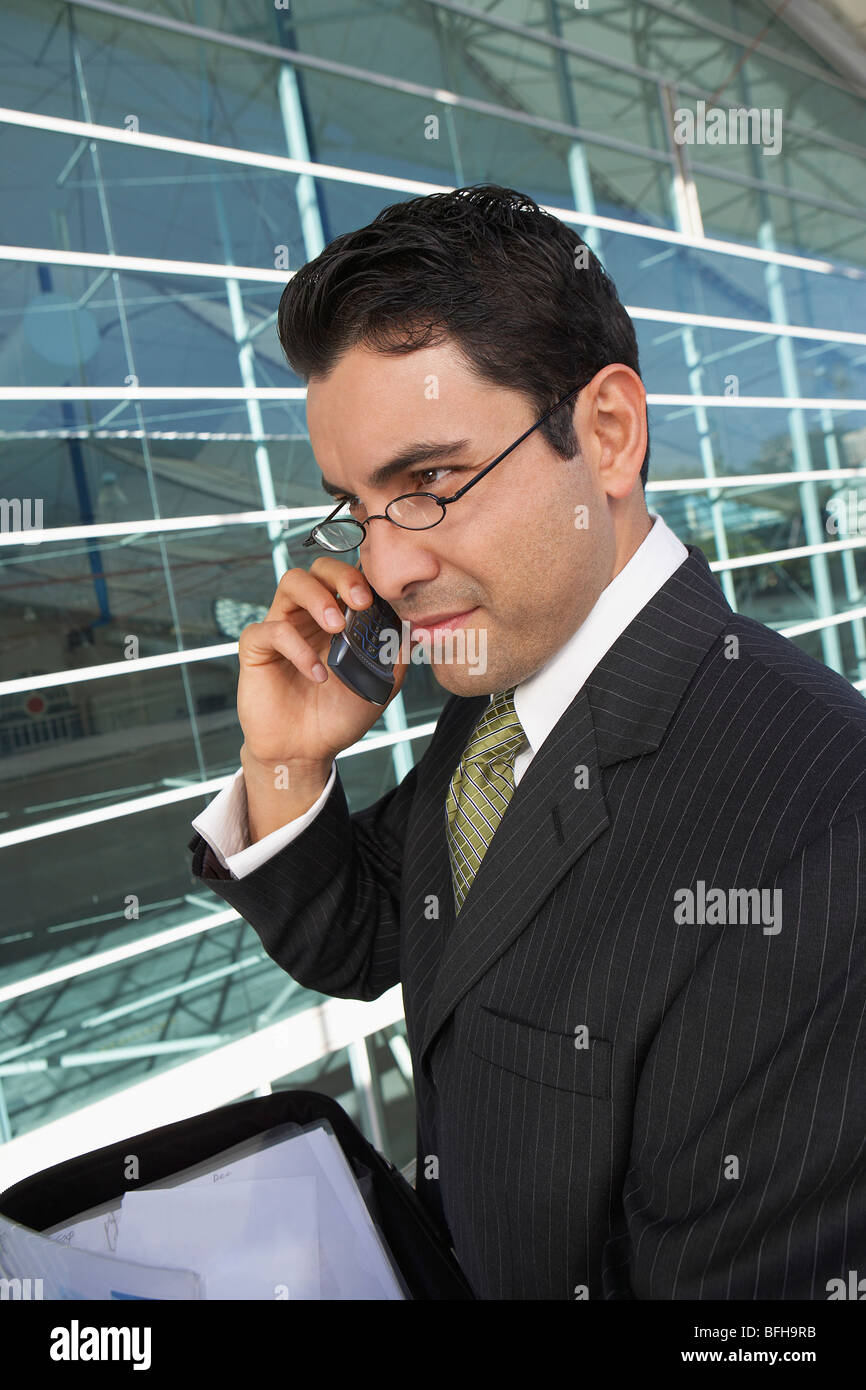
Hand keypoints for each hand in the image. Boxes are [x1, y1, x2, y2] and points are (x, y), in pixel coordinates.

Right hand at [236, 556, 409, 770]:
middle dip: (342, 576)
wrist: (306, 751)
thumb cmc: (339, 715)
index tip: (384, 595)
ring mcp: (281, 627)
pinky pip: (271, 630)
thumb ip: (396, 653)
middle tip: (361, 601)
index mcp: (337, 618)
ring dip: (317, 597)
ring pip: (291, 582)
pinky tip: (317, 674)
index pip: (348, 577)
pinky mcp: (257, 648)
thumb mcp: (380, 684)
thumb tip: (416, 623)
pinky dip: (297, 648)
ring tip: (337, 627)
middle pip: (318, 568)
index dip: (364, 576)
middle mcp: (308, 616)